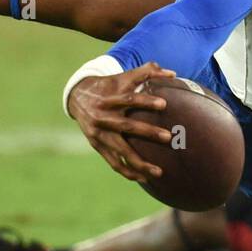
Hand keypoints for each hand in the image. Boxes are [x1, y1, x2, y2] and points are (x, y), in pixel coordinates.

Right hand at [68, 63, 176, 182]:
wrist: (78, 96)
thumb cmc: (109, 85)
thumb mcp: (123, 76)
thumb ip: (147, 71)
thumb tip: (173, 73)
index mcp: (110, 98)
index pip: (129, 99)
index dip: (146, 101)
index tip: (164, 104)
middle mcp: (103, 117)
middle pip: (126, 127)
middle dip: (148, 132)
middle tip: (169, 137)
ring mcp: (99, 134)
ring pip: (120, 151)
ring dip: (140, 163)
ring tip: (160, 172)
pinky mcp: (97, 146)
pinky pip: (113, 163)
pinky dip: (128, 172)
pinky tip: (145, 179)